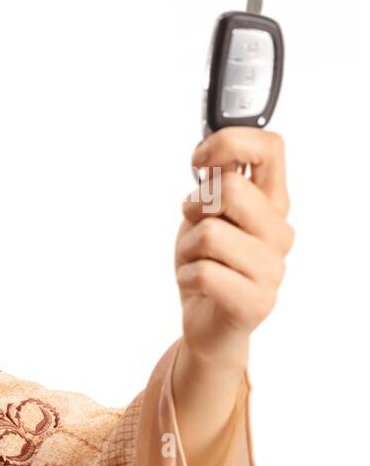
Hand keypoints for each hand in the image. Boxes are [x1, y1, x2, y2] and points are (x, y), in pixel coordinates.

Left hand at [176, 127, 293, 371]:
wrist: (208, 323)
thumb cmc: (207, 264)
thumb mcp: (206, 215)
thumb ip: (215, 185)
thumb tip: (213, 152)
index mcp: (272, 203)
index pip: (270, 148)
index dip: (229, 143)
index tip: (201, 161)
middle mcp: (279, 232)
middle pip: (231, 189)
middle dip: (195, 207)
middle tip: (196, 228)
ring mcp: (272, 268)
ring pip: (210, 233)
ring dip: (186, 249)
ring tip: (197, 261)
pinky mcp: (257, 301)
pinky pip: (204, 272)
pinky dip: (186, 276)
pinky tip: (197, 285)